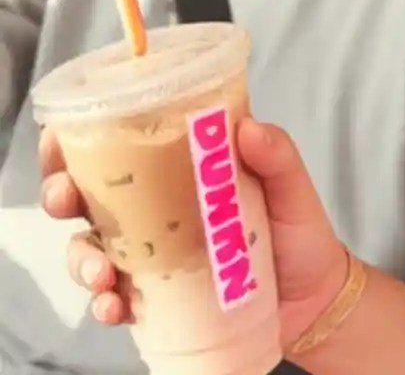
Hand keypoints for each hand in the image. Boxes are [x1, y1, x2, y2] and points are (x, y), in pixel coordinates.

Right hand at [40, 119, 349, 346]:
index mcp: (179, 171)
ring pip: (89, 249)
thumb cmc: (300, 233)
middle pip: (85, 195)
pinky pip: (113, 297)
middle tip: (65, 200)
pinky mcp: (155, 295)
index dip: (77, 140)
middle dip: (60, 193)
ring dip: (81, 259)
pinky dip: (105, 303)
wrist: (316, 298)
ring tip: (101, 273)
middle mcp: (155, 210)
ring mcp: (151, 254)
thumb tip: (250, 128)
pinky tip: (114, 305)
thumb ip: (277, 156)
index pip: (118, 147)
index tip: (60, 140)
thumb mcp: (293, 188)